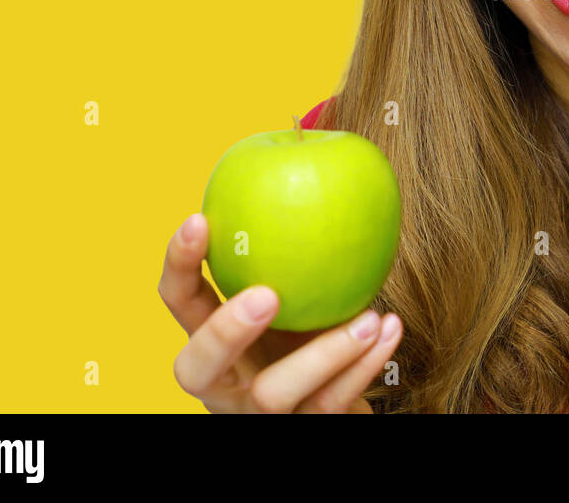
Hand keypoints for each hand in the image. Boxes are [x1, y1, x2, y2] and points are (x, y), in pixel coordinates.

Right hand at [159, 213, 401, 412]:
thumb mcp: (298, 286)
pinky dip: (364, 364)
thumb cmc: (313, 321)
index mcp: (208, 336)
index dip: (180, 262)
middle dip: (225, 330)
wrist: (341, 394)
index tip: (200, 218)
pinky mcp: (303, 429)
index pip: (177, 300)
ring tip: (369, 316)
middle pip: (196, 365)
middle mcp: (222, 381)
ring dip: (324, 352)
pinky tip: (391, 328)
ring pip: (274, 394)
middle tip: (267, 295)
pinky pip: (331, 403)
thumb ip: (292, 239)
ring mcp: (257, 413)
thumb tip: (310, 138)